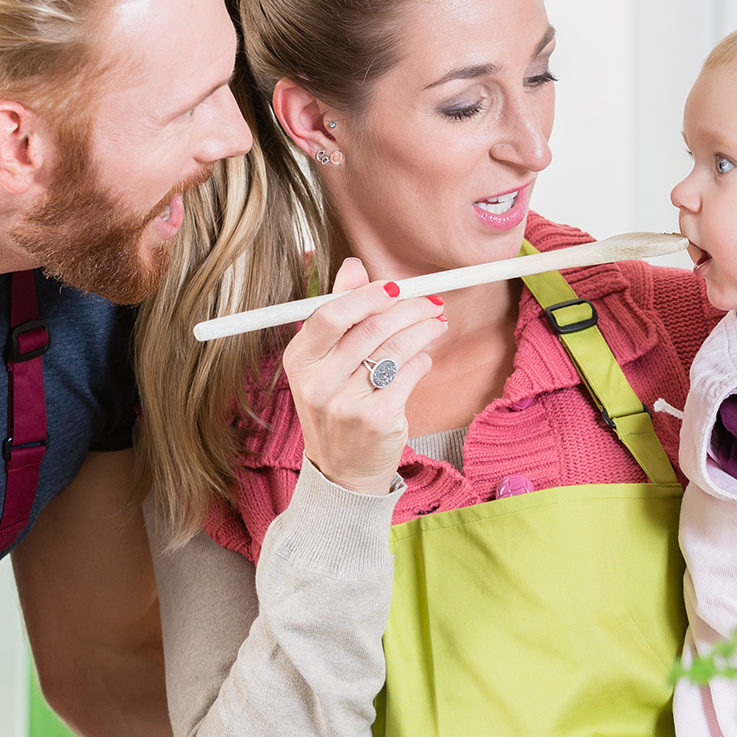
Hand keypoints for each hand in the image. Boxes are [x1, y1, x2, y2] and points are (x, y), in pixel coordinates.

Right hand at [282, 257, 447, 494]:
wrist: (342, 471)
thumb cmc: (335, 406)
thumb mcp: (323, 362)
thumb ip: (338, 311)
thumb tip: (353, 265)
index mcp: (299, 361)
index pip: (331, 315)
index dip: (367, 295)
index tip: (394, 287)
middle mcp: (318, 383)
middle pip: (372, 328)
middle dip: (409, 308)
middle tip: (430, 302)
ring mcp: (348, 404)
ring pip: (397, 348)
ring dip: (424, 329)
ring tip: (437, 322)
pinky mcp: (379, 420)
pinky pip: (411, 373)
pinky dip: (422, 360)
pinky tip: (422, 358)